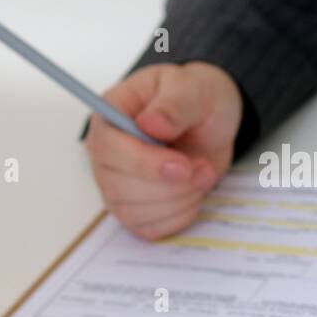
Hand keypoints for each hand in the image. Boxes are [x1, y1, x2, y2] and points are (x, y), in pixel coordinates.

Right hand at [85, 61, 241, 239]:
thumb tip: (151, 124)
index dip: (143, 163)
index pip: (107, 147)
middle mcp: (106, 153)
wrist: (210, 121)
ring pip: (133, 212)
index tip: (181, 165)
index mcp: (110, 116)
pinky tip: (193, 192)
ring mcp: (117, 184)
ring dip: (178, 200)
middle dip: (169, 186)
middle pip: (118, 187)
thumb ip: (174, 105)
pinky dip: (178, 215)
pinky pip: (148, 228)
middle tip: (200, 167)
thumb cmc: (194, 99)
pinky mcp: (136, 207)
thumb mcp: (193, 88)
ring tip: (201, 173)